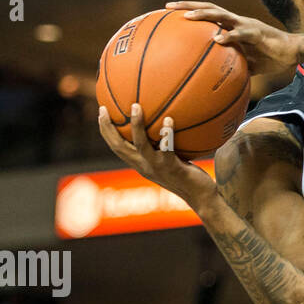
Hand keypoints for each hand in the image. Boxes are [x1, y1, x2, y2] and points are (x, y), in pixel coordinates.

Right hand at [98, 104, 217, 207]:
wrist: (201, 196)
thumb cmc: (188, 175)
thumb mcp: (170, 160)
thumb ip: (163, 145)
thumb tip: (166, 118)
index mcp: (140, 164)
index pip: (116, 147)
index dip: (106, 130)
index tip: (102, 111)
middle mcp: (144, 166)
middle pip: (119, 146)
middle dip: (108, 127)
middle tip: (103, 108)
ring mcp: (157, 167)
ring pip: (140, 145)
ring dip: (136, 125)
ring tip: (135, 106)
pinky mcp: (171, 167)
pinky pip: (167, 148)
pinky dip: (167, 133)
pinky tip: (169, 118)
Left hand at [168, 1, 299, 75]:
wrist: (292, 53)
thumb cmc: (270, 58)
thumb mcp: (245, 63)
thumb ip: (231, 65)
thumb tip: (215, 81)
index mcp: (233, 26)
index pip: (209, 14)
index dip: (190, 11)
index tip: (169, 12)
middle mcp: (237, 21)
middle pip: (210, 8)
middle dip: (189, 5)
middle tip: (169, 6)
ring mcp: (247, 25)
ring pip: (222, 14)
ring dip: (204, 14)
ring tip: (188, 17)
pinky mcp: (258, 33)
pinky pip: (241, 33)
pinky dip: (229, 35)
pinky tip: (217, 39)